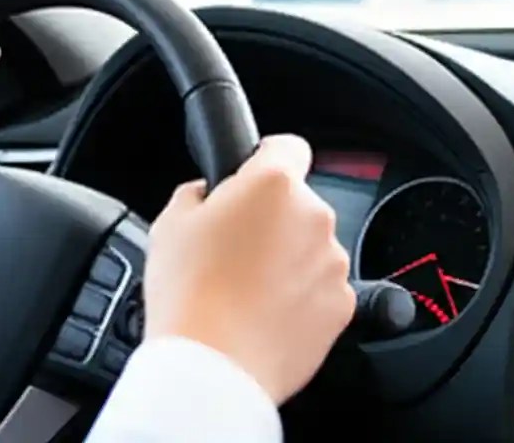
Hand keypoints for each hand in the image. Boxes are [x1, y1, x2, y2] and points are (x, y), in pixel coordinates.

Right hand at [144, 135, 356, 403]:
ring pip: (310, 247)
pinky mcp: (343, 305)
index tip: (252, 177)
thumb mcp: (170, 223)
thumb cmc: (189, 295)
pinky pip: (321, 288)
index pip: (287, 146)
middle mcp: (313, 217)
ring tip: (245, 289)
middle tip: (232, 249)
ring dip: (287, 259)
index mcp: (272, 184)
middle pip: (296, 204)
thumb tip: (208, 196)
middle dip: (271, 220)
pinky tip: (264, 313)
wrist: (212, 366)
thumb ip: (198, 194)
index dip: (265, 159)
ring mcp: (332, 263)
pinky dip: (300, 297)